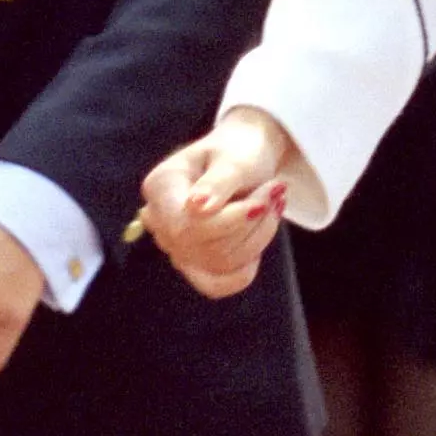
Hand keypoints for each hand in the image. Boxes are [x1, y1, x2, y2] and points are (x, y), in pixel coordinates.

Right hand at [137, 107, 293, 297]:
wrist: (246, 157)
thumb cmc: (239, 150)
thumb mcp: (234, 159)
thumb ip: (217, 183)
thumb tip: (196, 209)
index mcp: (160, 187)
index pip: (188, 224)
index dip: (230, 221)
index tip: (265, 203)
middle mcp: (159, 221)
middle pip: (205, 247)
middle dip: (252, 223)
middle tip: (276, 191)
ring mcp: (173, 246)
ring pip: (219, 264)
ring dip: (258, 236)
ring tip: (272, 203)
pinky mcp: (192, 265)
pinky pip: (219, 285)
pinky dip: (247, 264)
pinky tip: (259, 235)